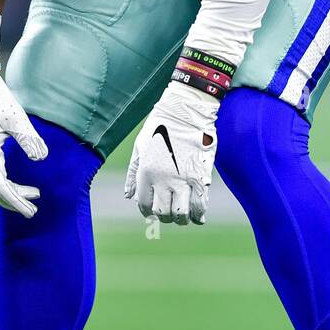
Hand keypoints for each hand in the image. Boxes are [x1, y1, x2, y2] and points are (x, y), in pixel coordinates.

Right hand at [0, 60, 46, 214]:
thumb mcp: (15, 117)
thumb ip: (28, 138)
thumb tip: (41, 158)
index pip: (1, 188)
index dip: (17, 201)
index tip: (32, 209)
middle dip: (13, 202)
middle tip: (34, 208)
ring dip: (8, 194)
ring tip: (31, 194)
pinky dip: (0, 185)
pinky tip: (14, 182)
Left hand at [125, 83, 217, 224]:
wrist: (187, 110)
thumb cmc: (160, 126)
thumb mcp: (140, 147)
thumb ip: (132, 173)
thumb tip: (129, 197)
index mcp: (146, 172)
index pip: (144, 204)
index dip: (147, 210)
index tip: (153, 209)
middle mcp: (163, 179)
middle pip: (162, 212)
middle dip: (165, 217)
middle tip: (169, 214)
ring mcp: (183, 179)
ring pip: (181, 213)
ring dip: (181, 220)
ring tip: (183, 217)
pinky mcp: (201, 176)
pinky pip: (200, 204)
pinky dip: (199, 215)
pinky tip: (199, 218)